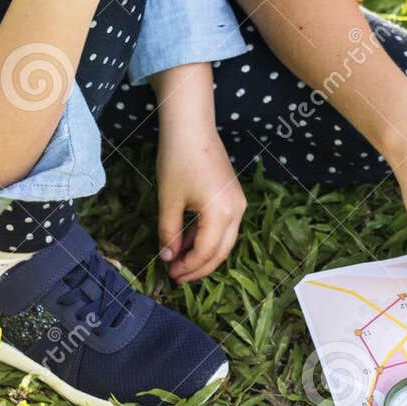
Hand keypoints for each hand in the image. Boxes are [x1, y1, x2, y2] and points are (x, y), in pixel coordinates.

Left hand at [156, 127, 245, 283]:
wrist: (192, 127)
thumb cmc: (178, 160)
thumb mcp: (169, 200)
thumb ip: (169, 232)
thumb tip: (168, 257)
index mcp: (221, 213)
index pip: (206, 252)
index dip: (188, 267)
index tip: (171, 275)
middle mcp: (237, 212)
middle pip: (221, 251)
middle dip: (200, 267)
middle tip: (178, 277)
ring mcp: (238, 204)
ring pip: (225, 241)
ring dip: (204, 254)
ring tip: (181, 262)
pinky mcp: (234, 197)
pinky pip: (224, 227)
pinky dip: (207, 238)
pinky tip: (189, 242)